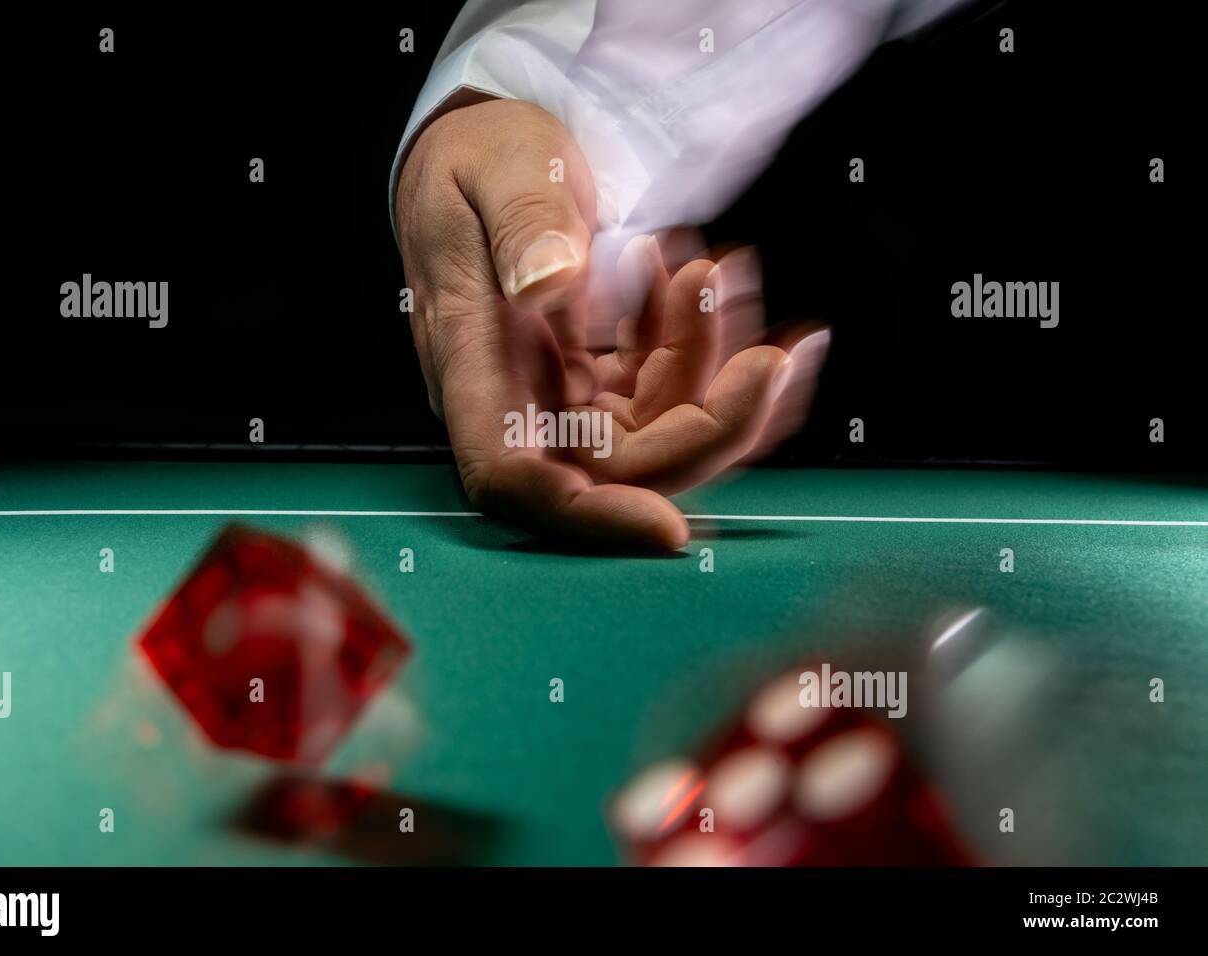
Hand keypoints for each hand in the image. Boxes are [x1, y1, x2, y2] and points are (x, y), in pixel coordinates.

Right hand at [396, 98, 826, 548]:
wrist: (484, 145)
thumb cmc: (480, 155)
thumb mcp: (498, 169)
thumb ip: (524, 226)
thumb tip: (549, 284)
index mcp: (472, 362)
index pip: (516, 478)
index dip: (591, 516)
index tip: (669, 529)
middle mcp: (515, 395)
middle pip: (616, 466)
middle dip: (706, 422)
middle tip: (773, 355)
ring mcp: (558, 389)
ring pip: (655, 429)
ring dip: (713, 370)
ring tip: (726, 276)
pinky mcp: (591, 372)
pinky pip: (662, 391)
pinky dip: (703, 348)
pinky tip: (713, 282)